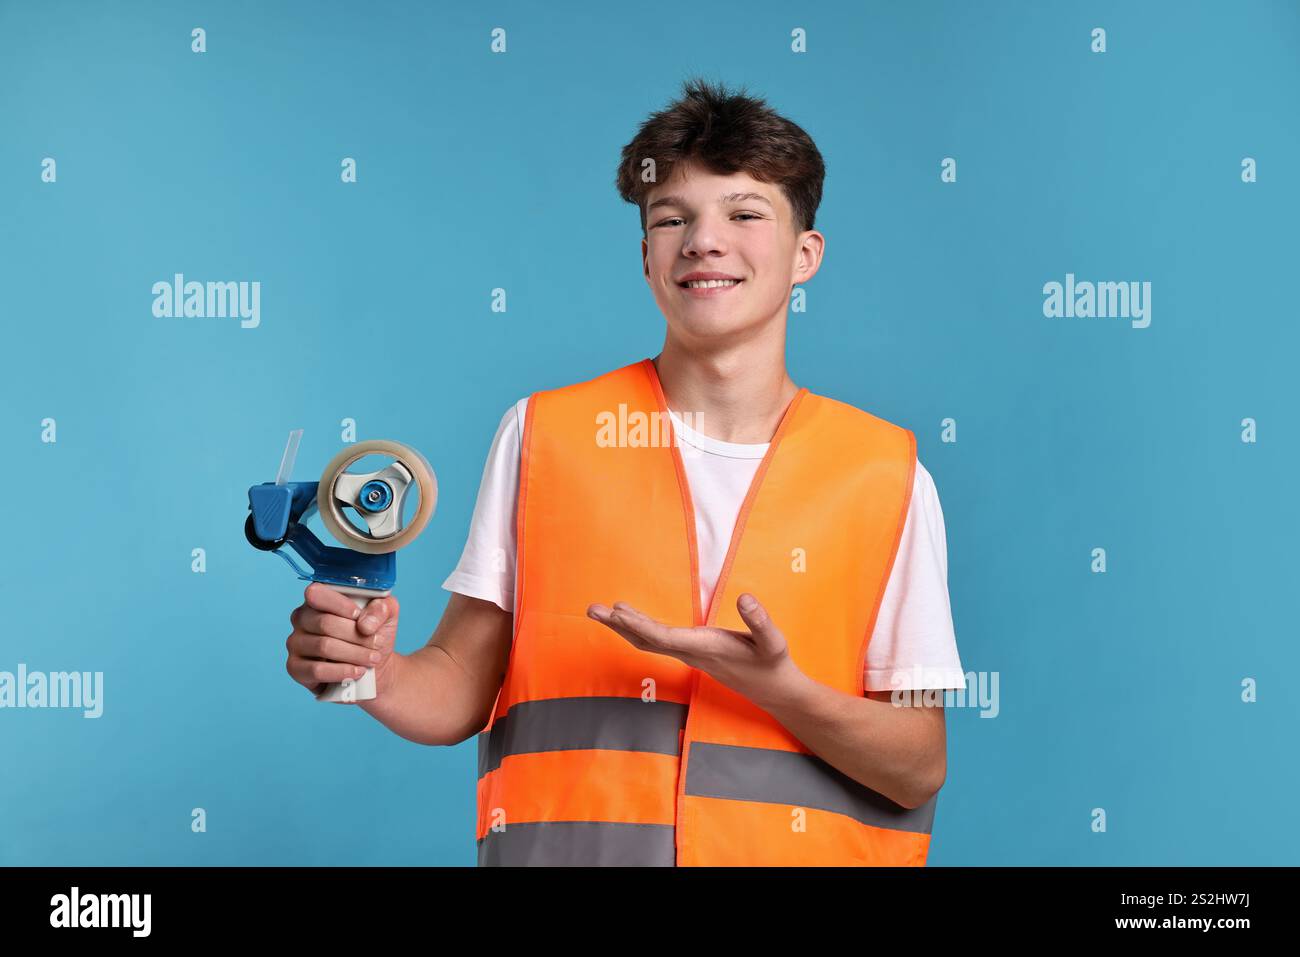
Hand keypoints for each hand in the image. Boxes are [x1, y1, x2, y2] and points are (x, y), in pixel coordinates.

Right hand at [286, 583, 401, 696]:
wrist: (374, 667)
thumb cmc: (375, 634)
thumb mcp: (386, 614)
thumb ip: (382, 608)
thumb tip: (365, 623)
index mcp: (319, 598)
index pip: (317, 594)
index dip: (340, 605)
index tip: (360, 616)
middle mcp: (302, 618)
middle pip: (325, 623)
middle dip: (356, 635)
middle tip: (377, 643)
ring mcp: (295, 643)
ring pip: (323, 646)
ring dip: (354, 654)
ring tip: (372, 659)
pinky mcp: (296, 668)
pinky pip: (316, 670)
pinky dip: (341, 671)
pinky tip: (357, 671)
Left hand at [586, 593, 801, 706]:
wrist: (774, 690)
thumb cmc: (773, 664)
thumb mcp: (774, 642)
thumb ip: (760, 621)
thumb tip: (745, 598)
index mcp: (706, 648)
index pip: (665, 638)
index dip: (640, 625)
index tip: (617, 612)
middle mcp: (691, 653)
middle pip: (646, 640)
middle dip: (618, 625)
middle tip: (592, 609)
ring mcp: (689, 655)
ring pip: (648, 642)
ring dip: (623, 627)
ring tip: (600, 611)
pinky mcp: (692, 653)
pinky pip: (656, 641)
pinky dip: (638, 629)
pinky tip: (628, 619)